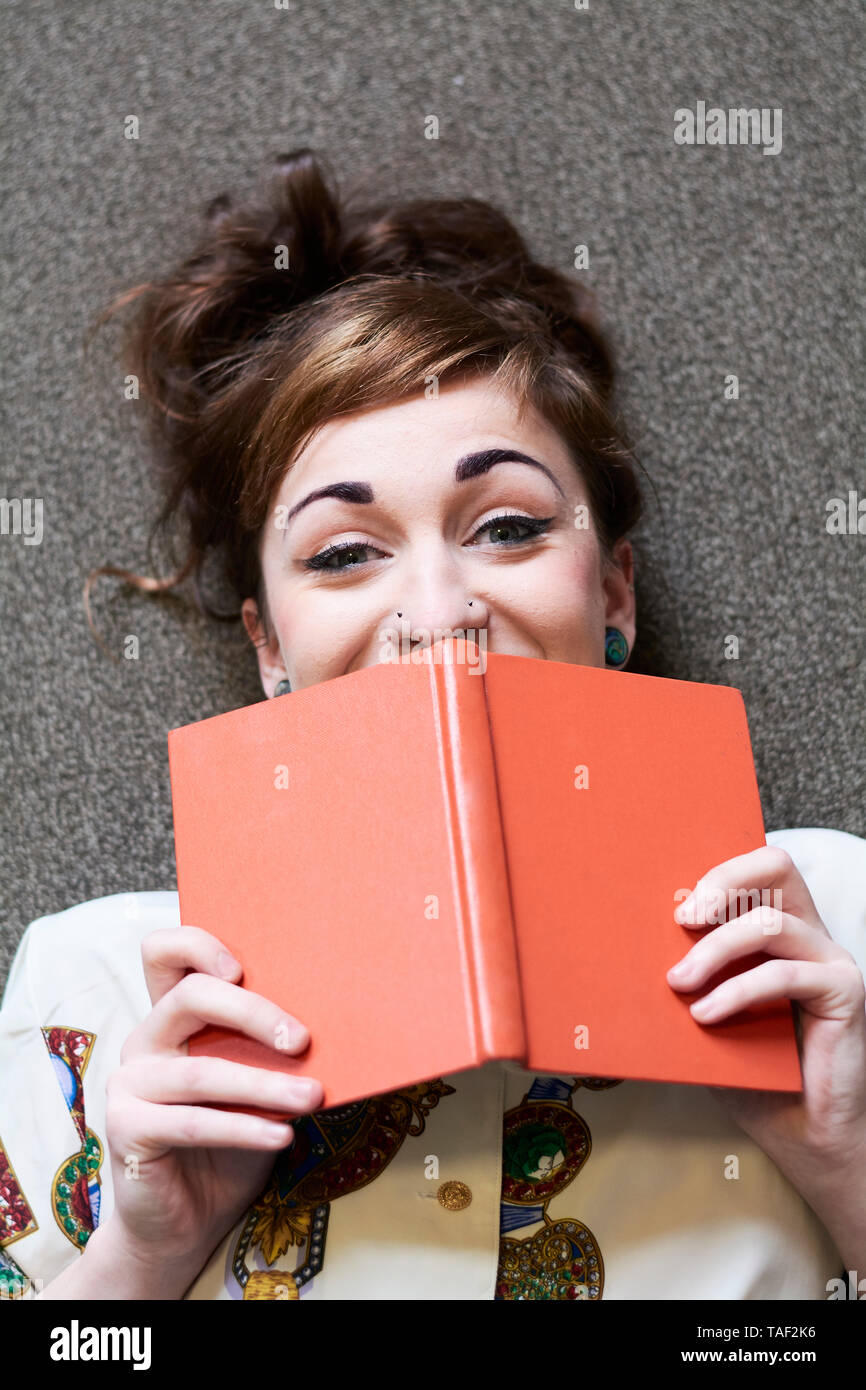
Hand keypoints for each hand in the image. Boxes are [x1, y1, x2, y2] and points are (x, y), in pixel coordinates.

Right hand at [103, 925, 323, 1288]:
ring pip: (202, 1071)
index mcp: (172, 1015)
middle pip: (190, 997)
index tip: (243, 968)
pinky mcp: (127, 1128)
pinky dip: (243, 1128)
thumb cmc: (230, 1142)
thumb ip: (267, 1047)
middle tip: (301, 1040)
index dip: (196, 945)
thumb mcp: (254, 1083)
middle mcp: (146, 1040)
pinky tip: (281, 1136)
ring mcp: (130, 1083)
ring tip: (312, 1098)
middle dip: (252, 1012)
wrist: (187, 1220)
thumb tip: (332, 1021)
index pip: (164, 953)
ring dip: (265, 1085)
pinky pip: (193, 1122)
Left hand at [666, 844, 865, 1188]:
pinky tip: (707, 1014)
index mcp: (778, 930)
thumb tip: (620, 953)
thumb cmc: (751, 1075)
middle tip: (682, 920)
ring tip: (679, 983)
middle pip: (777, 867)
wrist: (802, 1137)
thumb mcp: (705, 1014)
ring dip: (715, 950)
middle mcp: (808, 935)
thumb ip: (685, 979)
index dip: (715, 872)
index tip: (671, 902)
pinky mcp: (845, 991)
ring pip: (770, 922)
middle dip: (723, 882)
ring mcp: (829, 960)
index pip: (756, 868)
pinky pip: (785, 974)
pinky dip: (738, 991)